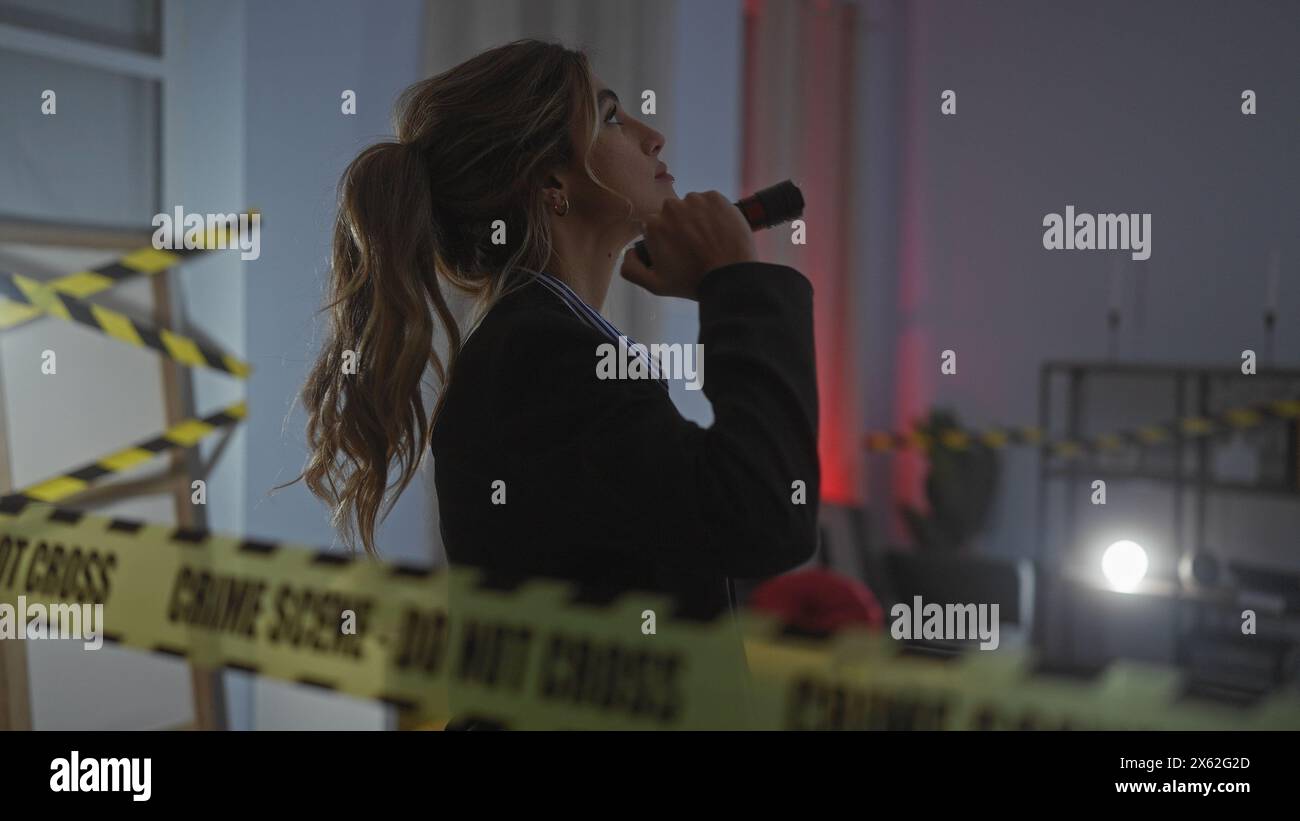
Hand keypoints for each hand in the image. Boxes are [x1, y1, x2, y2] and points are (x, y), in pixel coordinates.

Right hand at [619, 191, 756, 299]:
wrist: (730, 276)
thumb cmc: (692, 281)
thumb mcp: (655, 285)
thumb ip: (631, 269)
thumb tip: (630, 253)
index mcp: (653, 224)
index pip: (656, 225)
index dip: (667, 239)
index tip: (679, 251)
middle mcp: (671, 206)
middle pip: (673, 213)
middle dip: (681, 226)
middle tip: (695, 247)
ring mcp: (695, 200)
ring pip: (692, 206)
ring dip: (698, 218)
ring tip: (709, 240)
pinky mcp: (716, 197)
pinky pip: (711, 201)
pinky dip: (715, 213)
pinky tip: (719, 231)